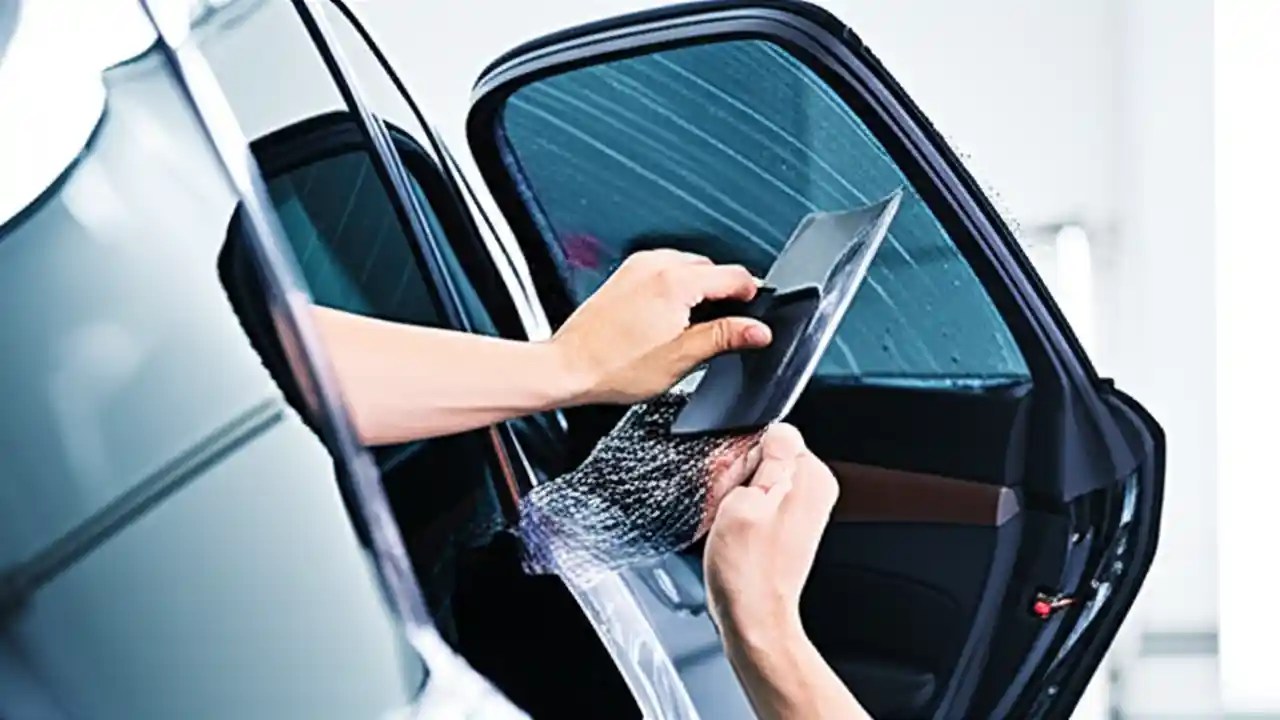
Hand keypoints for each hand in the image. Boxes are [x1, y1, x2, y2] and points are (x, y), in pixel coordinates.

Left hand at [550, 249, 771, 404]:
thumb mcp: (682, 357)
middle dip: (724, 296)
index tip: (754, 318)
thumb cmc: (614, 366)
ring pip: (688, 268)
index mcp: (676, 282)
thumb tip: (758, 330)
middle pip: (712, 269)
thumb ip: (725, 337)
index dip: (752, 298)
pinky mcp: (625, 275)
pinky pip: (665, 271)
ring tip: (692, 328)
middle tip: (723, 330)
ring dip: (699, 291)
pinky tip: (669, 319)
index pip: (735, 276)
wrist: (568, 367)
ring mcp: (638, 267)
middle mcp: (656, 265)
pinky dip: (676, 288)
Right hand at [703, 424, 838, 642]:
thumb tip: (782, 429)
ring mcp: (803, 509)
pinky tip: (735, 532)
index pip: (769, 438)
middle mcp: (815, 491)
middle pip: (765, 457)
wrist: (752, 614)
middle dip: (738, 477)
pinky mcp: (788, 525)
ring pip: (758, 478)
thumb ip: (769, 458)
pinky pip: (759, 499)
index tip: (732, 487)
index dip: (741, 461)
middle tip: (729, 509)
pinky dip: (741, 511)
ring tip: (731, 524)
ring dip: (736, 496)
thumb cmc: (746, 568)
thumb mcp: (748, 501)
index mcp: (812, 478)